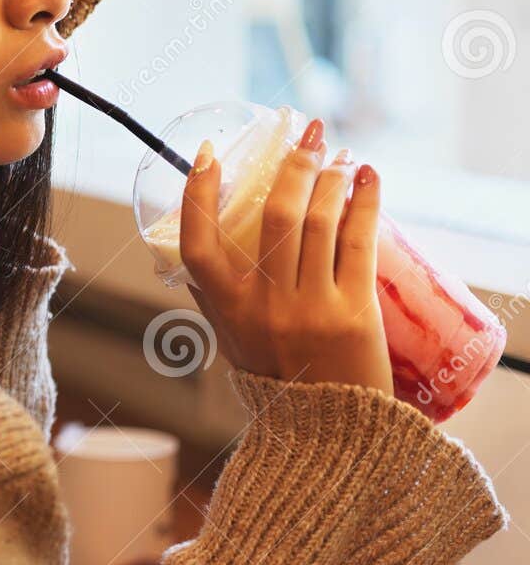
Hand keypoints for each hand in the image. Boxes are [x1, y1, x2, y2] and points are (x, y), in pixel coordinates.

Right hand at [178, 118, 394, 396]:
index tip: (209, 153)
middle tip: (306, 131)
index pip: (198, 241)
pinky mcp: (354, 311)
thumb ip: (216, 298)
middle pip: (274, 216)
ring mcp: (309, 307)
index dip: (198, 193)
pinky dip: (364, 201)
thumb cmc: (278, 381)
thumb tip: (196, 251)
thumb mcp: (231, 340)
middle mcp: (264, 304)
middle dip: (293, 163)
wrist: (332, 432)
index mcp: (226, 308)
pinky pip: (357, 242)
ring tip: (339, 154)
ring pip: (317, 222)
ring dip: (330, 177)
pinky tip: (368, 177)